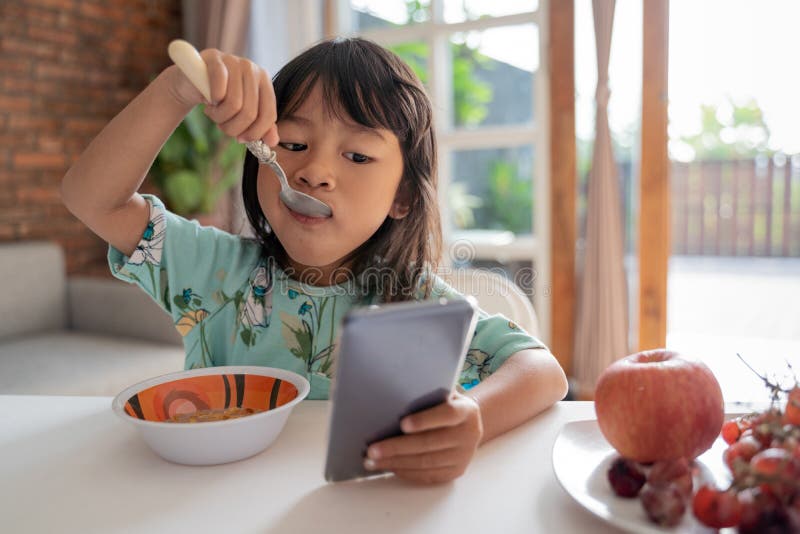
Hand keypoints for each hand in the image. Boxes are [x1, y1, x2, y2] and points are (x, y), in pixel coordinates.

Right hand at [167, 48, 278, 145]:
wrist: (191, 81)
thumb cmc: (220, 99)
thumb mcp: (241, 113)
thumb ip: (259, 126)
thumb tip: (272, 142)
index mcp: (264, 81)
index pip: (268, 114)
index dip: (255, 132)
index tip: (241, 139)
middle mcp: (253, 69)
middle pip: (249, 113)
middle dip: (233, 128)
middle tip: (221, 125)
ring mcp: (234, 61)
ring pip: (234, 105)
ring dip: (219, 117)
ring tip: (213, 113)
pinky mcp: (215, 59)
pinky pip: (219, 90)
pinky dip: (213, 102)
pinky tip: (208, 102)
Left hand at [364, 391, 483, 483]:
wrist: (469, 424)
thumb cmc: (446, 404)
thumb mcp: (443, 395)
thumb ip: (426, 397)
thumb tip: (394, 402)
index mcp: (466, 411)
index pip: (447, 414)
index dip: (424, 420)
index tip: (402, 424)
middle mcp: (469, 435)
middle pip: (430, 443)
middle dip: (397, 447)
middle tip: (372, 450)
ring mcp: (463, 456)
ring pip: (426, 462)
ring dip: (396, 463)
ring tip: (373, 461)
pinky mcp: (456, 471)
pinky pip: (428, 476)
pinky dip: (406, 472)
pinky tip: (389, 467)